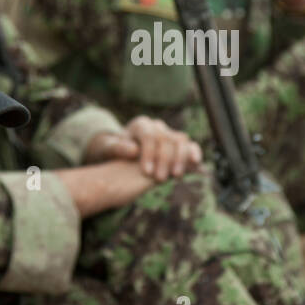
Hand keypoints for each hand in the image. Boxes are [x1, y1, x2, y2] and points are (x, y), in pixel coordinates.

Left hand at [84, 116, 202, 180]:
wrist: (123, 153)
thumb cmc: (113, 151)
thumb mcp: (108, 149)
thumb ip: (116, 148)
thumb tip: (133, 150)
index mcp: (141, 125)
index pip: (149, 135)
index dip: (149, 153)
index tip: (146, 172)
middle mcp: (157, 127)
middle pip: (166, 138)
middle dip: (164, 159)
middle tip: (159, 179)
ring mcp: (169, 135)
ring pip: (181, 140)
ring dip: (180, 158)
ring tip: (176, 176)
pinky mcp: (178, 146)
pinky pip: (190, 146)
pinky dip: (194, 153)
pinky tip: (197, 164)